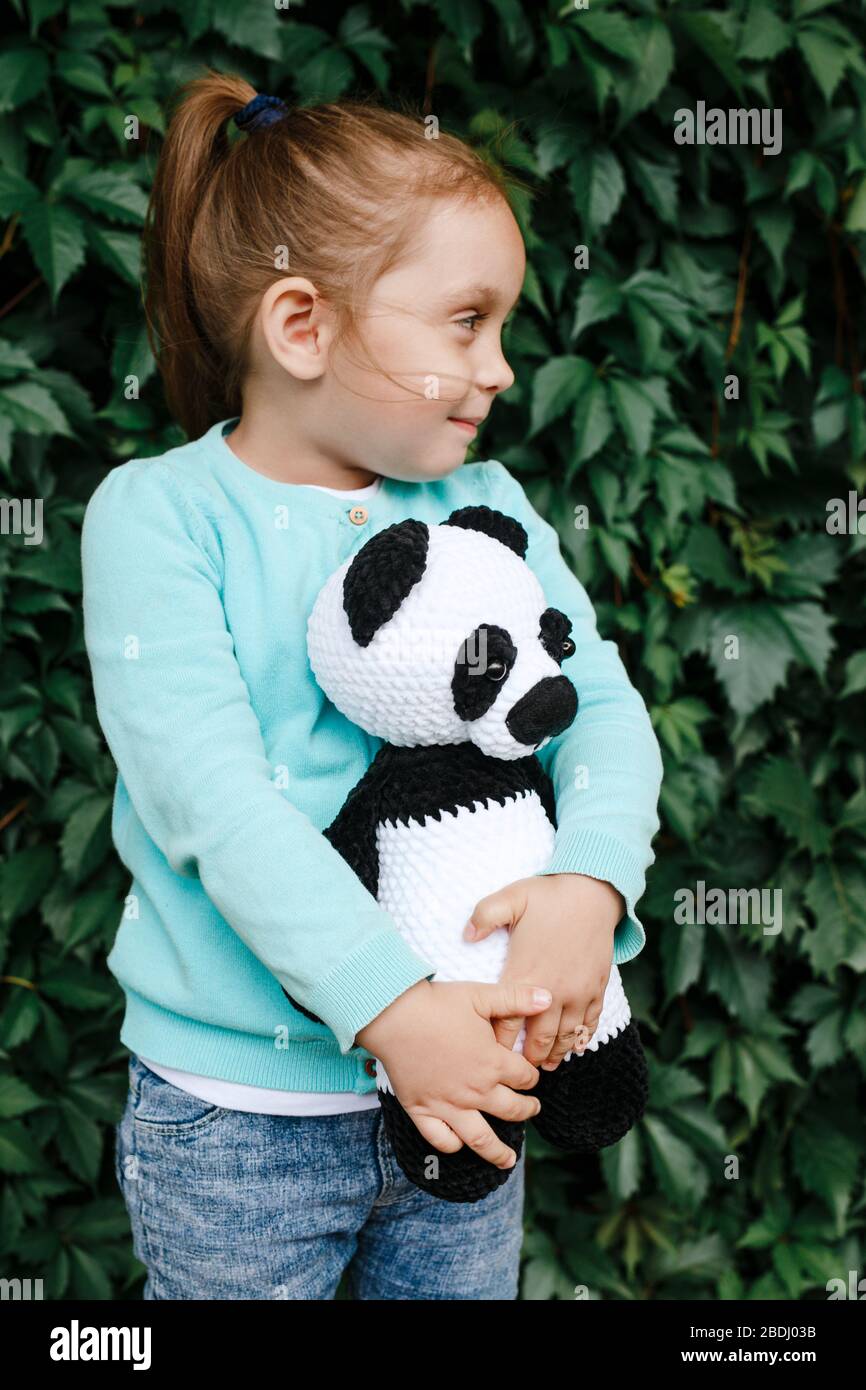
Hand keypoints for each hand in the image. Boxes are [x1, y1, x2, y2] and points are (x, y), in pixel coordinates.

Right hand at [355, 978, 550, 1168]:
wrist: (394, 1016)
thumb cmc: (437, 1004)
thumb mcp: (482, 995)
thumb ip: (517, 998)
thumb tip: (548, 997)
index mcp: (492, 1064)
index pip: (525, 1078)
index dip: (531, 1075)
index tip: (529, 1074)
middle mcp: (475, 1091)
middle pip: (511, 1110)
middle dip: (526, 1110)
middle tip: (532, 1109)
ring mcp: (448, 1105)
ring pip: (480, 1138)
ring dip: (498, 1152)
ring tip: (509, 1161)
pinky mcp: (422, 1110)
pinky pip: (440, 1138)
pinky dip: (452, 1144)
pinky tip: (459, 1144)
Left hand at [464, 873, 622, 1070]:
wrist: (593, 891)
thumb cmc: (548, 895)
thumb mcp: (511, 898)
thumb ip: (484, 916)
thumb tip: (465, 936)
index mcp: (526, 973)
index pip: (507, 1021)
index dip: (497, 1043)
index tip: (488, 1055)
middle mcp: (553, 990)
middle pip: (538, 1038)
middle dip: (526, 1059)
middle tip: (516, 1072)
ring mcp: (578, 991)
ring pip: (566, 1036)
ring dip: (554, 1054)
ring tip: (545, 1067)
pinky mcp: (597, 988)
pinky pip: (590, 1022)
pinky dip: (581, 1038)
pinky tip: (574, 1047)